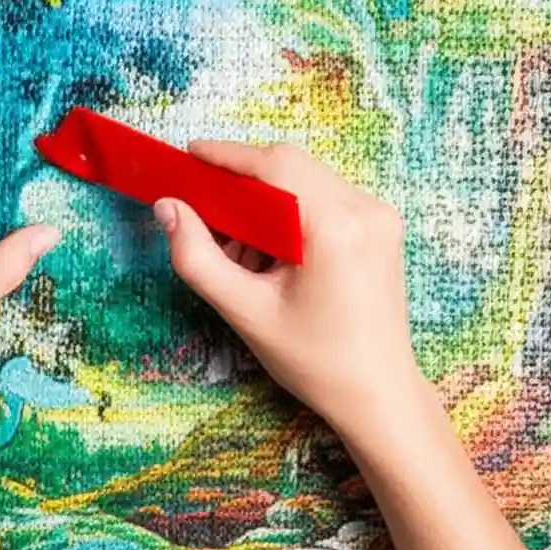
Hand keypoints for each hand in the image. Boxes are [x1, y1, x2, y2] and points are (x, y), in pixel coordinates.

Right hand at [154, 141, 421, 427]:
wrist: (378, 394)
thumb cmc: (318, 362)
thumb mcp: (246, 312)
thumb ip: (198, 257)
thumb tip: (168, 209)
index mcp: (335, 227)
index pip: (274, 166)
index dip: (227, 156)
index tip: (191, 156)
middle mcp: (365, 210)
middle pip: (291, 168)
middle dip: (243, 186)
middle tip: (205, 213)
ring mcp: (379, 217)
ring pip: (307, 182)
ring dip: (266, 205)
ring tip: (239, 254)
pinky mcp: (382, 228)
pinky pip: (326, 200)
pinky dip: (291, 216)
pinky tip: (270, 258)